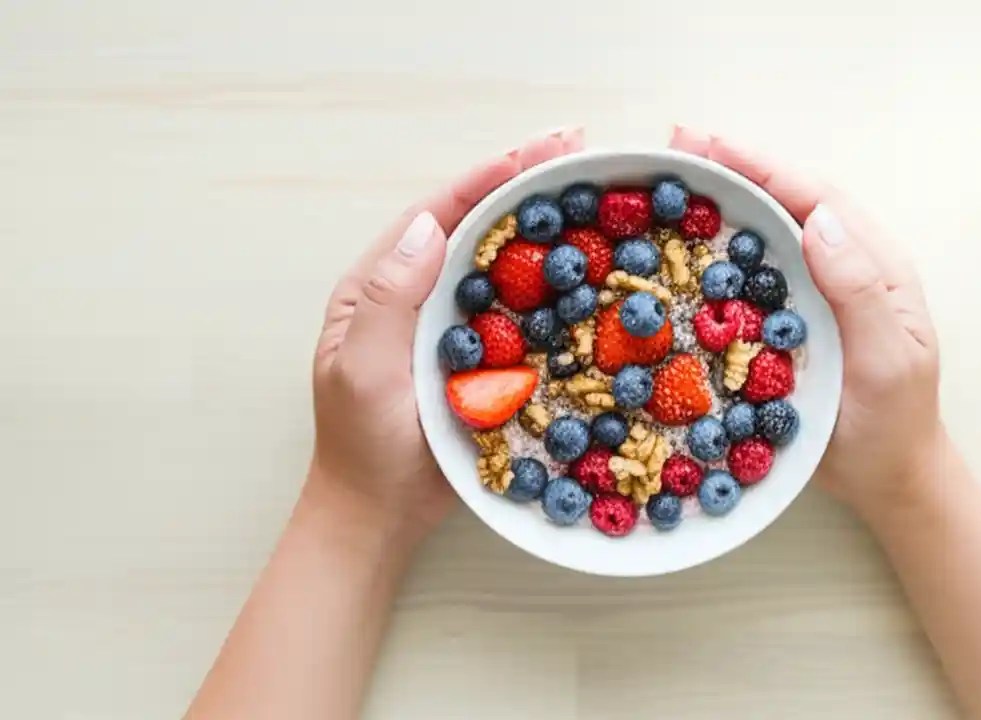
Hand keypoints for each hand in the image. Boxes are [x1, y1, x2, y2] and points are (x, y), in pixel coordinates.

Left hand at [309, 128, 584, 542]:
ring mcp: (455, 328)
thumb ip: (391, 298)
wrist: (381, 516)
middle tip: (577, 151)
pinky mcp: (486, 361)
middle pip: (476, 227)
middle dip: (524, 186)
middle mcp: (420, 297)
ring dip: (545, 227)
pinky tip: (590, 270)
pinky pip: (523, 312)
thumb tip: (430, 226)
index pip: (436, 216)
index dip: (485, 179)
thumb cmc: (362, 444)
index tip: (534, 152)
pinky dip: (554, 285)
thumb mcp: (364, 368)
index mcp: (381, 287)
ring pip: (504, 264)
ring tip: (593, 193)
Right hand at [669, 127, 942, 518]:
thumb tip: (819, 222)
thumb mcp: (886, 360)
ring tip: (668, 182)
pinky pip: (749, 279)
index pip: (817, 199)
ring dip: (721, 205)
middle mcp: (842, 269)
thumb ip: (858, 292)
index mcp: (875, 266)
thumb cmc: (894, 425)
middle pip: (786, 203)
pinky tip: (679, 250)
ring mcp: (812, 296)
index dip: (764, 166)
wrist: (888, 481)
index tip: (710, 146)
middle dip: (734, 171)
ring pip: (765, 235)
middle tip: (675, 148)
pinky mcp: (785, 325)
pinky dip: (715, 255)